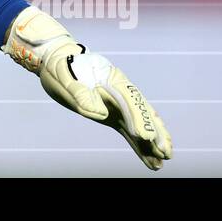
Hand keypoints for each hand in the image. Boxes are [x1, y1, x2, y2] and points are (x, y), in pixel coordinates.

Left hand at [2, 6, 172, 170]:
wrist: (57, 59)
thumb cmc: (60, 66)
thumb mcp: (65, 77)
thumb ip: (81, 94)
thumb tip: (101, 114)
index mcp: (111, 78)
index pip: (129, 99)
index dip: (138, 117)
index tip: (144, 136)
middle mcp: (120, 90)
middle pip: (142, 111)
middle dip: (154, 132)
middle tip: (165, 153)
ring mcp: (118, 103)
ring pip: (140, 123)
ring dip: (152, 141)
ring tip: (163, 161)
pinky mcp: (113, 114)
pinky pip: (130, 129)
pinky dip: (140, 145)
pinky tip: (151, 160)